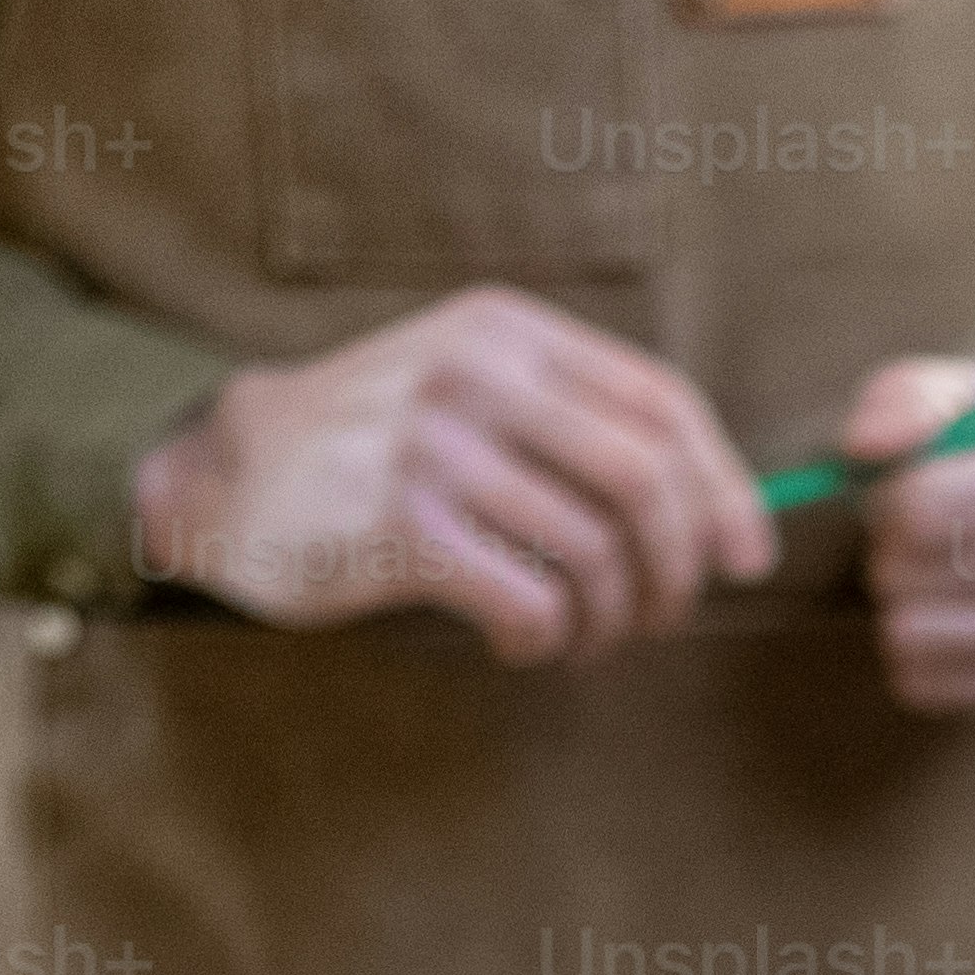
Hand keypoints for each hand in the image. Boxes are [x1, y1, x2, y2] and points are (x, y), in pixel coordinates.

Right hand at [135, 288, 769, 660]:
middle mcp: (476, 374)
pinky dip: (546, 643)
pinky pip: (530, 604)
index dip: (723, 489)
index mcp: (508, 330)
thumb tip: (725, 521)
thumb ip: (579, 427)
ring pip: (593, 554)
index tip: (744, 558)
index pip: (661, 403)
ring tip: (580, 639)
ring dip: (608, 620)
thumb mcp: (472, 393)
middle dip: (675, 568)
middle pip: (643, 481)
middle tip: (658, 615)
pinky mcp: (400, 528)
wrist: (230, 476)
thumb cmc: (378, 449)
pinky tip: (522, 644)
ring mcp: (435, 448)